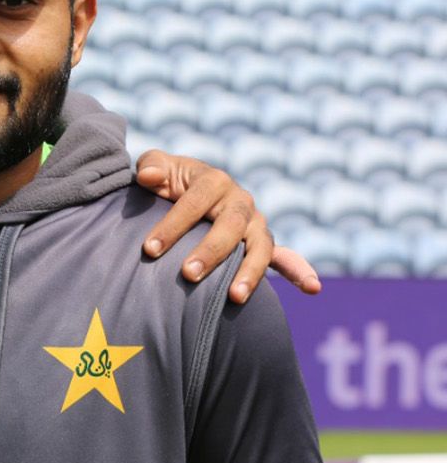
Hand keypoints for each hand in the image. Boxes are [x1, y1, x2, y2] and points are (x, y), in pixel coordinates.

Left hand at [135, 151, 322, 303]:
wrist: (181, 192)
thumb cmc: (165, 182)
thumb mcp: (155, 168)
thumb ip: (151, 166)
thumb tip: (149, 176)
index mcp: (214, 180)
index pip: (195, 203)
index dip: (172, 225)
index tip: (149, 249)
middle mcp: (240, 201)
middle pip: (230, 226)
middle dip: (210, 251)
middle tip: (187, 274)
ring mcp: (254, 223)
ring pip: (259, 246)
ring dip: (250, 271)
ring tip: (234, 296)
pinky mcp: (260, 243)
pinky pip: (284, 257)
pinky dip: (299, 271)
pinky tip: (313, 288)